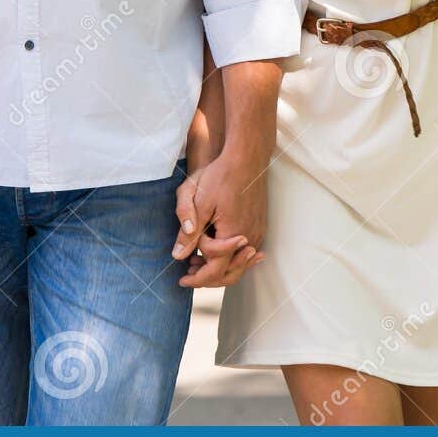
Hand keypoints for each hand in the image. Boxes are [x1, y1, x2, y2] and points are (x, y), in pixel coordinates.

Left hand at [172, 149, 266, 287]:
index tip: (181, 279)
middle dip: (209, 279)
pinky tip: (216, 251)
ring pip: (240, 262)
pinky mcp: (259, 223)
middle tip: (188, 275)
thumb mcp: (198, 202)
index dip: (197, 279)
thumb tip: (178, 256)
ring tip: (197, 262)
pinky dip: (231, 256)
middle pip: (231, 272)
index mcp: (233, 234)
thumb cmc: (220, 175)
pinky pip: (246, 250)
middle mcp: (250, 237)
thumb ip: (188, 232)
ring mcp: (258, 230)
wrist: (246, 157)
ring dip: (220, 267)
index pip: (215, 270)